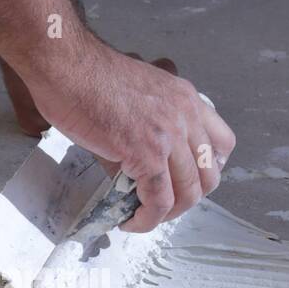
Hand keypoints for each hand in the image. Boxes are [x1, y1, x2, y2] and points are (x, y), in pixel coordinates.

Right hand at [24, 36, 235, 232]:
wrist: (66, 66)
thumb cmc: (87, 76)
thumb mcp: (136, 97)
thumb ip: (147, 131)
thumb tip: (134, 172)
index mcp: (185, 98)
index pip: (222, 143)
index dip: (210, 170)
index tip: (189, 182)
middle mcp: (185, 116)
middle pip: (210, 175)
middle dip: (189, 199)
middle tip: (164, 206)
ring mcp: (169, 136)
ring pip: (188, 194)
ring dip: (168, 215)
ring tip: (144, 217)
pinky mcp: (146, 154)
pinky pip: (159, 201)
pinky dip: (147, 220)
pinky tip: (131, 221)